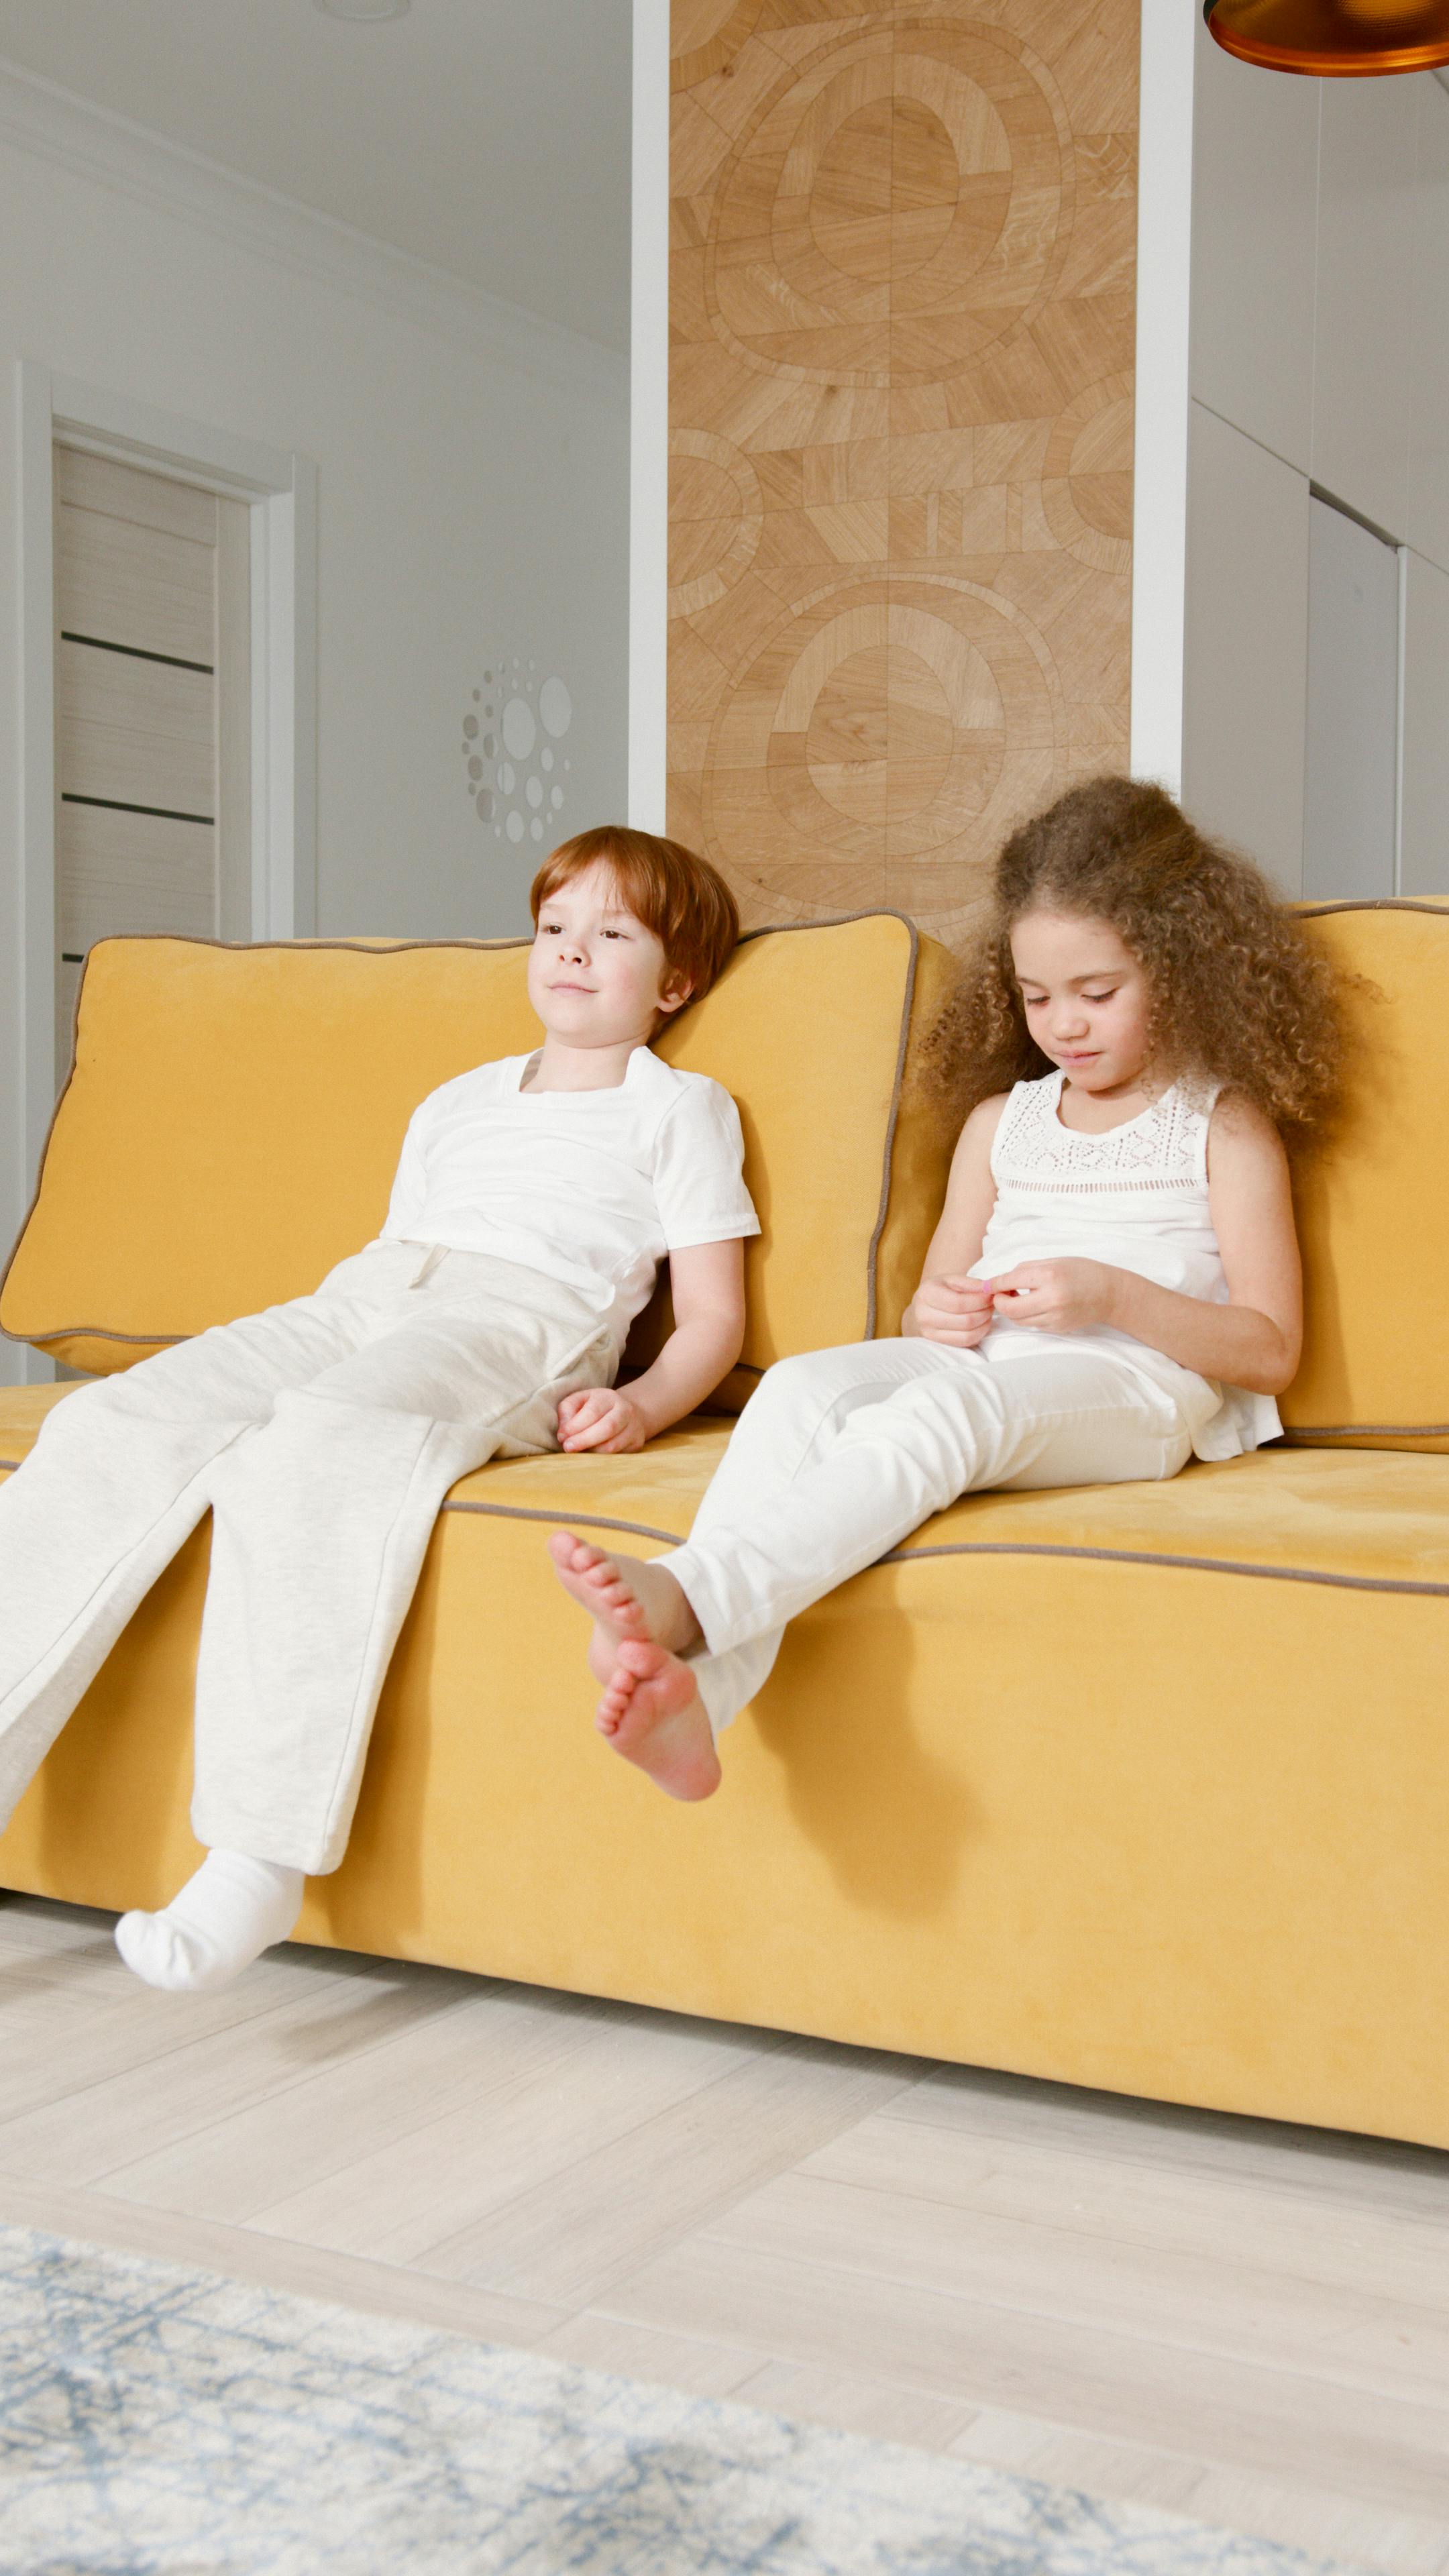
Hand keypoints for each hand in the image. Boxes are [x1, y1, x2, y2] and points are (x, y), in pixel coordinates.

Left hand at [557, 1385, 650, 1454]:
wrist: (626, 1413)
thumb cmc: (595, 1408)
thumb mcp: (579, 1401)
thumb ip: (567, 1412)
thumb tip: (563, 1434)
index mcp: (608, 1397)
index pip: (593, 1411)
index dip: (575, 1426)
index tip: (562, 1437)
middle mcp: (625, 1411)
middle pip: (607, 1428)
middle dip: (584, 1440)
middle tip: (568, 1448)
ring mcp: (634, 1428)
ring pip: (612, 1446)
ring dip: (591, 1453)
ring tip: (578, 1453)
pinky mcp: (636, 1444)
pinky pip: (617, 1456)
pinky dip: (601, 1460)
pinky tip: (591, 1457)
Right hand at [906, 1273, 994, 1348]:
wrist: (923, 1306)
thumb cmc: (941, 1290)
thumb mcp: (952, 1279)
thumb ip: (971, 1283)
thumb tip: (989, 1289)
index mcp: (927, 1294)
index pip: (959, 1303)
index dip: (980, 1301)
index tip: (991, 1295)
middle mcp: (924, 1316)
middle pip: (965, 1321)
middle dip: (985, 1312)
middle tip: (992, 1304)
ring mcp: (929, 1333)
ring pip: (968, 1334)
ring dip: (984, 1324)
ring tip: (987, 1312)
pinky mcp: (938, 1343)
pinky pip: (966, 1342)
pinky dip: (979, 1333)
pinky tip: (981, 1323)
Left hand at [989, 1260, 1118, 1333]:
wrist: (1109, 1294)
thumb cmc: (1081, 1272)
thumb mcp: (1054, 1261)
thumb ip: (1026, 1270)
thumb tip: (1000, 1280)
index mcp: (1050, 1276)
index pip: (1010, 1281)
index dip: (994, 1284)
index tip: (986, 1285)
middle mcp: (1051, 1298)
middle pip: (1009, 1308)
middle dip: (999, 1302)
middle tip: (1001, 1294)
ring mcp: (1055, 1317)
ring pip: (1018, 1320)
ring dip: (1012, 1310)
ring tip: (1018, 1298)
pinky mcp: (1057, 1328)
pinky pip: (1032, 1325)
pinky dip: (1026, 1316)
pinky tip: (1033, 1305)